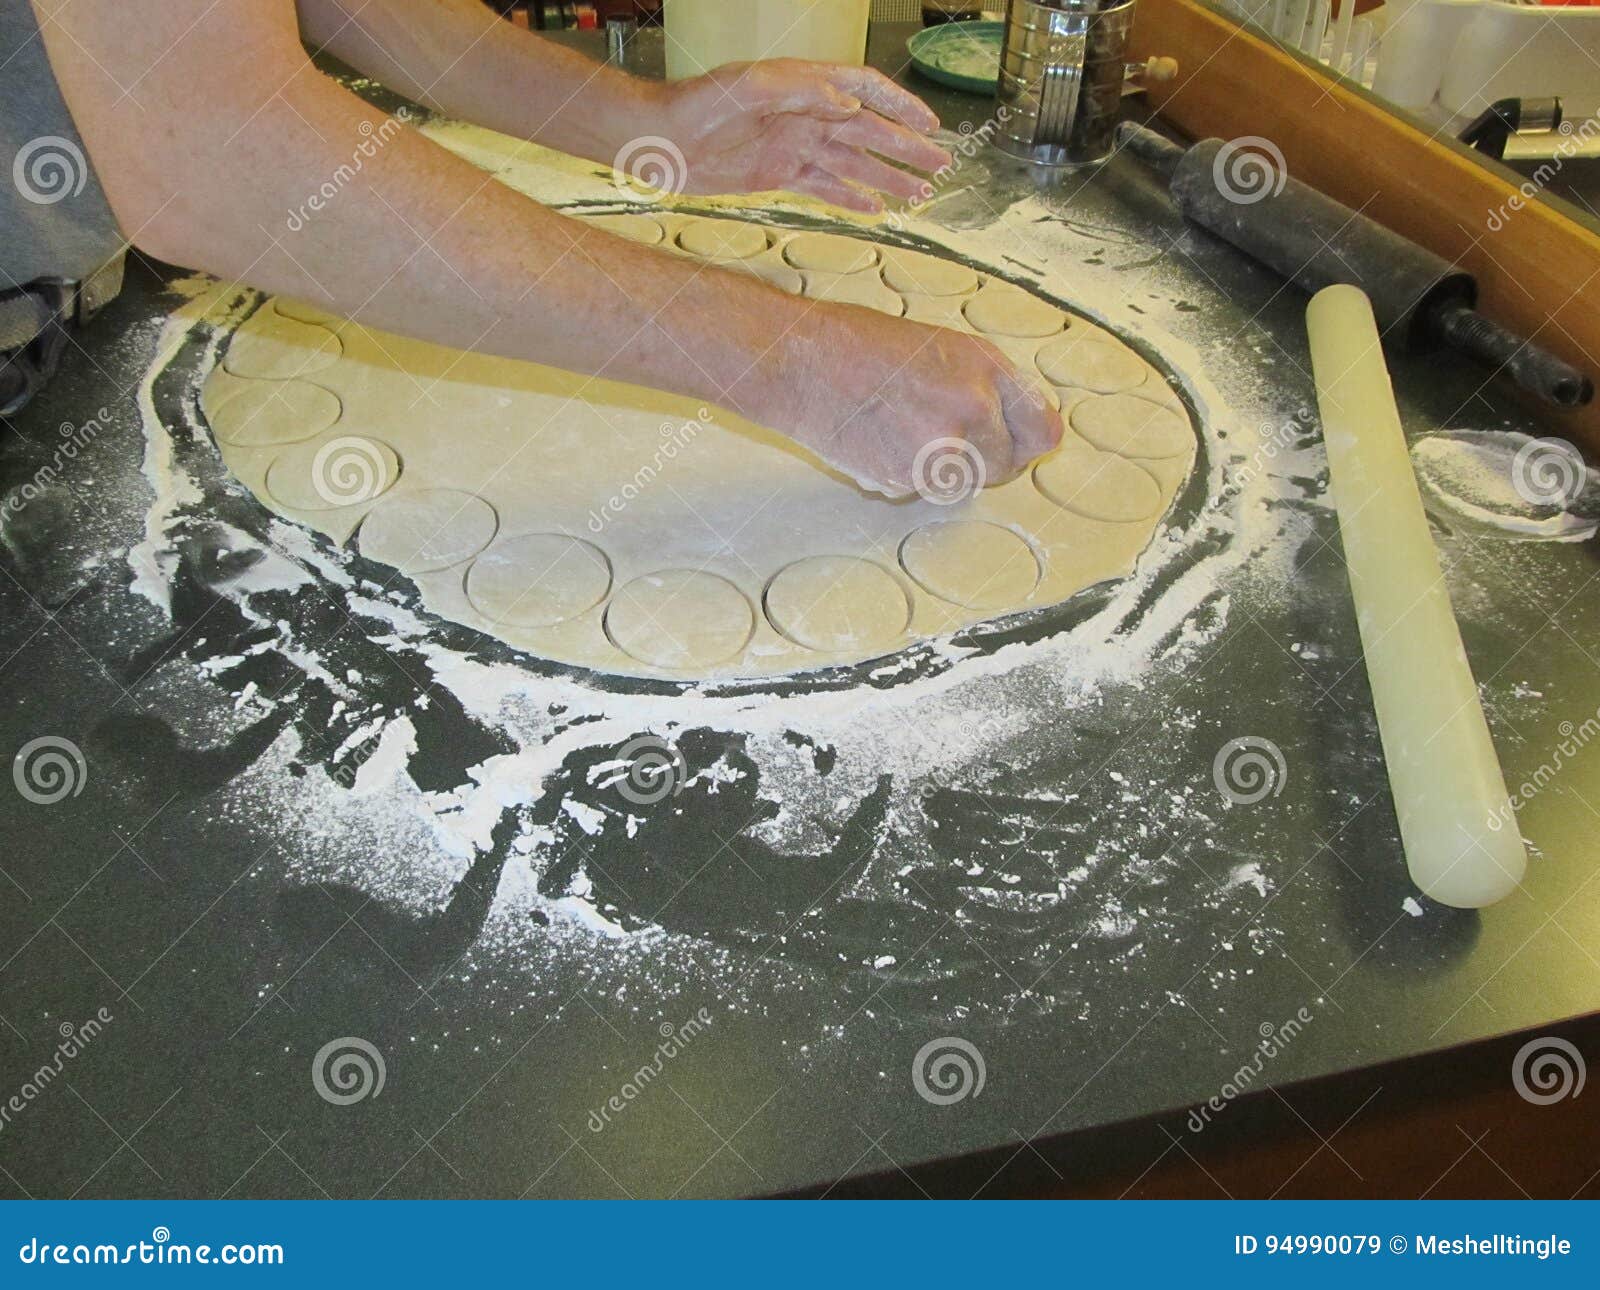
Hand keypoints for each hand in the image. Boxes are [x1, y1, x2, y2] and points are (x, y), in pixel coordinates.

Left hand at [660, 60, 952, 212]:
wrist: (660, 140)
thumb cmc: (697, 104)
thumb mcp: (748, 87)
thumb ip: (802, 91)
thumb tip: (850, 104)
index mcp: (804, 86)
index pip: (864, 91)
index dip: (900, 106)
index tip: (929, 124)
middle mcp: (805, 116)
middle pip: (868, 131)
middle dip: (906, 148)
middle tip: (940, 165)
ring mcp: (793, 147)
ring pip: (853, 163)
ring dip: (887, 177)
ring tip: (919, 193)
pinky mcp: (778, 175)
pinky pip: (824, 187)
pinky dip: (851, 197)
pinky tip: (875, 209)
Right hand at [749, 304, 1063, 497]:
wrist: (802, 364)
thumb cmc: (859, 347)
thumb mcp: (939, 348)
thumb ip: (980, 385)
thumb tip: (1010, 427)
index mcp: (987, 368)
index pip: (1042, 429)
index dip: (1025, 440)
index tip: (1011, 445)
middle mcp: (975, 407)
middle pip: (1007, 465)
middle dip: (981, 461)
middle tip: (943, 442)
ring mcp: (945, 447)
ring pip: (965, 484)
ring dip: (942, 472)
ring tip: (902, 434)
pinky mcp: (912, 478)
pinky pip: (924, 491)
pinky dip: (905, 477)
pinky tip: (878, 443)